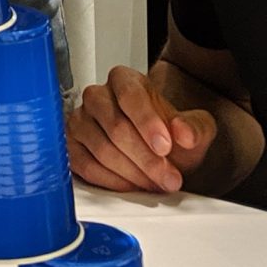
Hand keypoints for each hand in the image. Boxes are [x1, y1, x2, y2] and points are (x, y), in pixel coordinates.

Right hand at [66, 66, 217, 194]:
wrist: (157, 151)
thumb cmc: (169, 135)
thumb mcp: (194, 128)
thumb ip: (195, 128)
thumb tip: (185, 134)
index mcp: (124, 80)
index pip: (131, 96)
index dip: (148, 123)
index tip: (165, 147)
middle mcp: (97, 96)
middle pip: (116, 127)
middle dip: (146, 159)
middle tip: (168, 177)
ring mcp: (80, 121)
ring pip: (102, 150)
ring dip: (132, 173)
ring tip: (155, 183)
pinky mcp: (71, 147)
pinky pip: (86, 166)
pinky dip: (112, 181)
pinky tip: (132, 186)